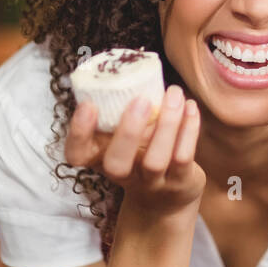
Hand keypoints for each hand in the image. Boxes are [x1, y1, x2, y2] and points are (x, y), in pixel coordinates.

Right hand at [64, 85, 205, 217]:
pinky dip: (189, 129)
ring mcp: (152, 182)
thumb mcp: (122, 136)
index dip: (79, 132)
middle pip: (117, 164)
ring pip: (156, 161)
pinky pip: (184, 157)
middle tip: (140, 100)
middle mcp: (123, 175)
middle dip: (128, 132)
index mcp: (100, 159)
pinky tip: (190, 106)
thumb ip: (119, 111)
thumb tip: (129, 67)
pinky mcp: (179, 182)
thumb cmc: (140, 154)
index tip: (88, 104)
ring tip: (174, 93)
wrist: (167, 199)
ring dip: (166, 123)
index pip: (77, 154)